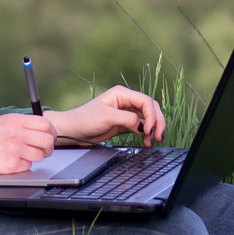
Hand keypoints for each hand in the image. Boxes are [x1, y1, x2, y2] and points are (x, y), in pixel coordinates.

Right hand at [0, 114, 54, 176]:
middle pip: (48, 141)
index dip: (51, 132)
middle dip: (48, 147)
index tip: (49, 136)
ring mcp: (14, 150)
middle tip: (43, 150)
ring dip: (34, 157)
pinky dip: (22, 166)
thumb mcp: (2, 122)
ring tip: (21, 154)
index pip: (46, 124)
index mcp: (14, 120)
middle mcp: (16, 133)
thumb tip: (45, 128)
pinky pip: (27, 167)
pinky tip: (10, 161)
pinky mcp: (10, 166)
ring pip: (40, 156)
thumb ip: (22, 123)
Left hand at [46, 86, 166, 147]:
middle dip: (157, 121)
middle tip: (159, 136)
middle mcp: (126, 100)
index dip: (151, 115)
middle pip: (150, 108)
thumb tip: (141, 124)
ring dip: (153, 128)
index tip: (149, 129)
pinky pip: (141, 125)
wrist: (74, 130)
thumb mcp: (107, 117)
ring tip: (153, 140)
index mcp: (122, 94)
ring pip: (148, 117)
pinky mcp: (125, 122)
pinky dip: (146, 133)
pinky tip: (146, 140)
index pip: (145, 101)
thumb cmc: (85, 119)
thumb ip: (127, 119)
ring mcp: (126, 111)